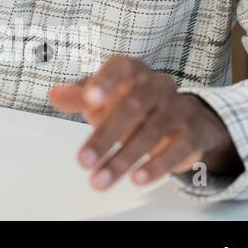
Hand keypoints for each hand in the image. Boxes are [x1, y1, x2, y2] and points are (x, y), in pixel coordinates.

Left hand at [49, 55, 240, 189]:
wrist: (187, 119)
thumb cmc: (135, 104)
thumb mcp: (106, 98)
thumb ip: (79, 97)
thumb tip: (54, 95)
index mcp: (134, 70)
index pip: (120, 68)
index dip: (104, 81)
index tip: (88, 99)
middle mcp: (158, 85)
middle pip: (132, 107)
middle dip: (105, 136)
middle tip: (83, 161)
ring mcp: (179, 108)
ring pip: (150, 133)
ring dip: (123, 159)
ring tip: (100, 180)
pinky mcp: (193, 134)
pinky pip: (176, 150)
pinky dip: (155, 166)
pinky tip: (137, 179)